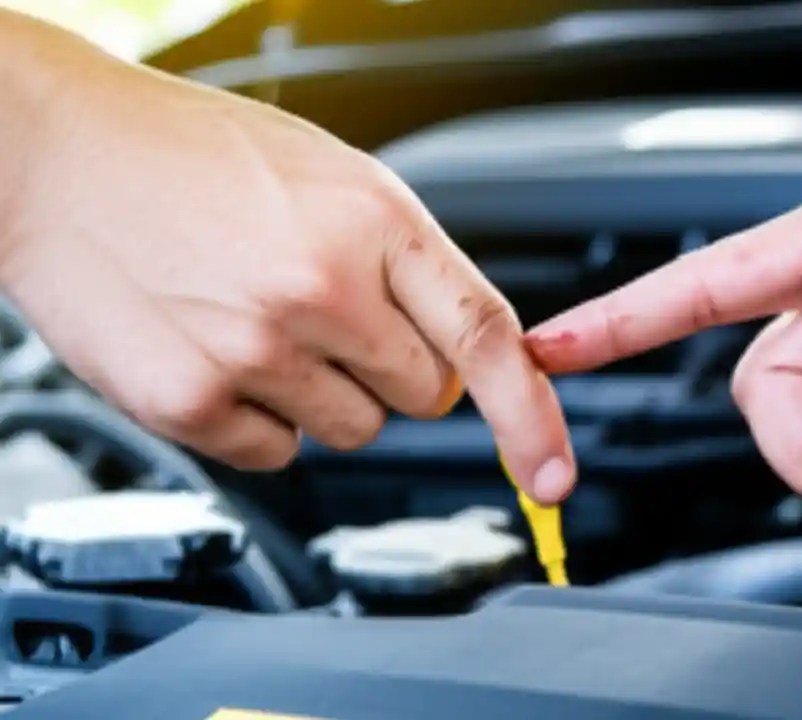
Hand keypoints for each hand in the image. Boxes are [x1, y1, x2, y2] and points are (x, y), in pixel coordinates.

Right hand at [0, 15, 573, 493]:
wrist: (55, 156)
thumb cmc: (193, 155)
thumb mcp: (332, 175)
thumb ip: (407, 262)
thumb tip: (474, 347)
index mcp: (373, 220)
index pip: (487, 338)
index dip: (533, 415)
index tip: (554, 471)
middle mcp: (322, 288)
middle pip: (424, 397)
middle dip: (398, 371)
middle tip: (338, 317)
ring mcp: (254, 350)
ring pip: (353, 430)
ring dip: (327, 394)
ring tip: (265, 323)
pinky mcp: (189, 401)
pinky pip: (276, 453)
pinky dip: (261, 418)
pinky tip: (222, 351)